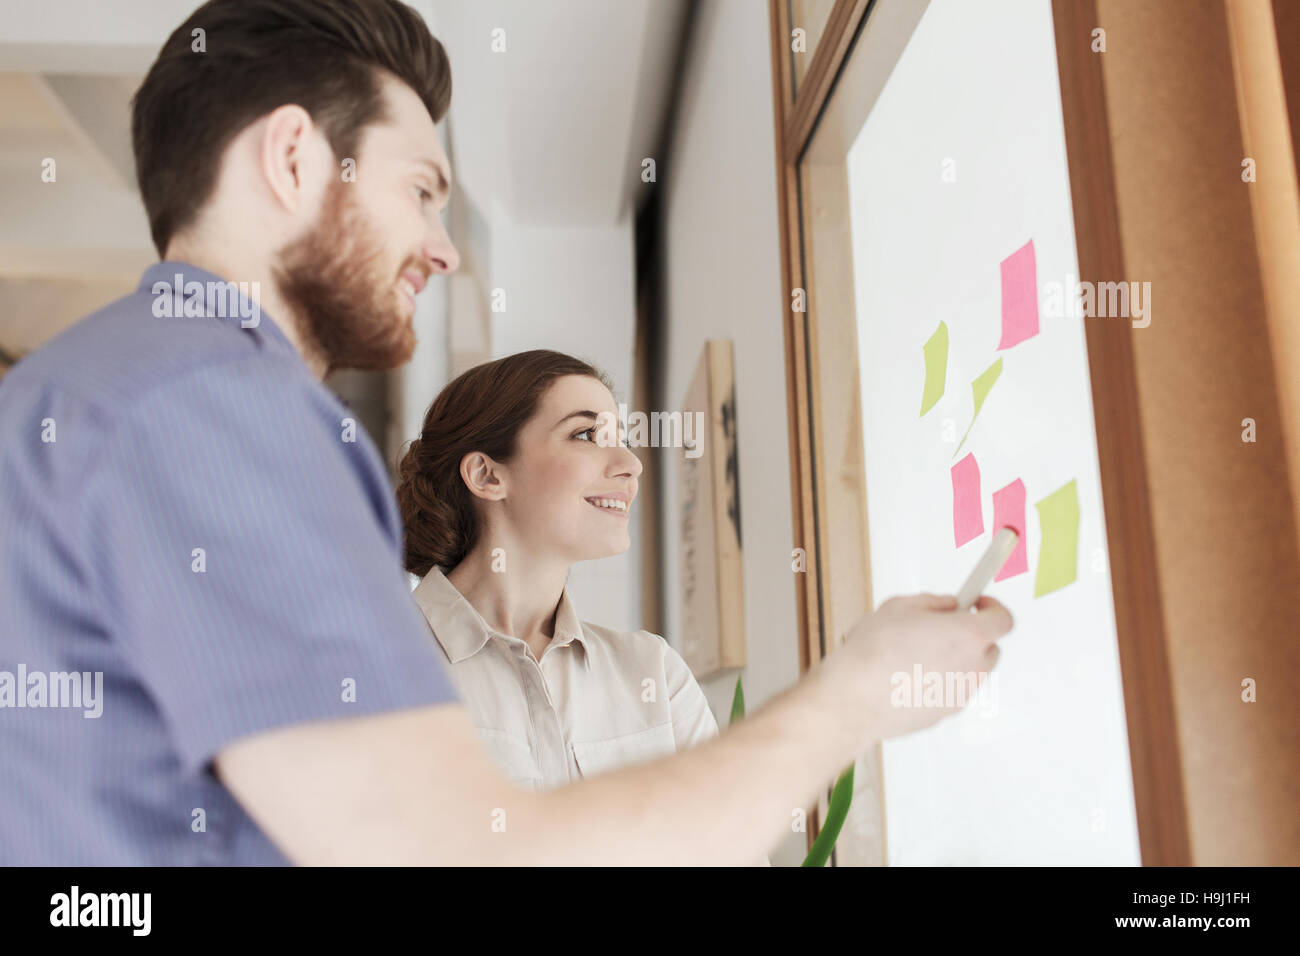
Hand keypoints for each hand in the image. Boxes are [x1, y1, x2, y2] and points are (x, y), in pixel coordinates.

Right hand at [819, 593, 1013, 747]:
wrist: (852, 699)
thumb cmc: (872, 653)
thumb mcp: (899, 606)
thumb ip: (933, 602)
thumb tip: (947, 606)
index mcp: (968, 635)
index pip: (1004, 619)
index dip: (993, 608)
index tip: (979, 604)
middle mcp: (972, 668)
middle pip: (990, 648)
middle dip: (972, 635)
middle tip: (944, 627)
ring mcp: (959, 695)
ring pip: (969, 672)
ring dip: (955, 660)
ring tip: (916, 653)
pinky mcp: (943, 715)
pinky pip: (950, 691)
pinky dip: (938, 682)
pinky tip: (906, 675)